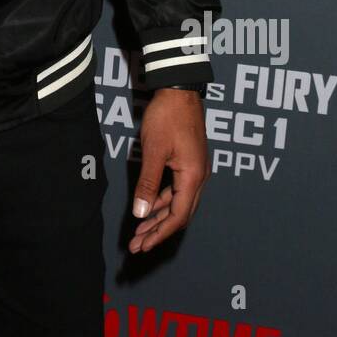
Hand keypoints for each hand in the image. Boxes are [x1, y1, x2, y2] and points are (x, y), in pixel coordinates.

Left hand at [128, 89, 209, 253]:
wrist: (180, 89)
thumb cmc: (167, 116)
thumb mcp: (154, 151)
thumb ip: (148, 183)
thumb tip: (141, 214)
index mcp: (193, 177)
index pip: (177, 216)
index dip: (159, 234)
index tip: (142, 246)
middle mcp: (199, 177)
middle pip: (180, 214)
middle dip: (158, 232)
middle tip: (137, 246)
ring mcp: (196, 170)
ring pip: (178, 203)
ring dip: (159, 218)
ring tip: (140, 232)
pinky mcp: (190, 162)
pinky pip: (177, 190)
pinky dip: (163, 201)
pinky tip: (150, 207)